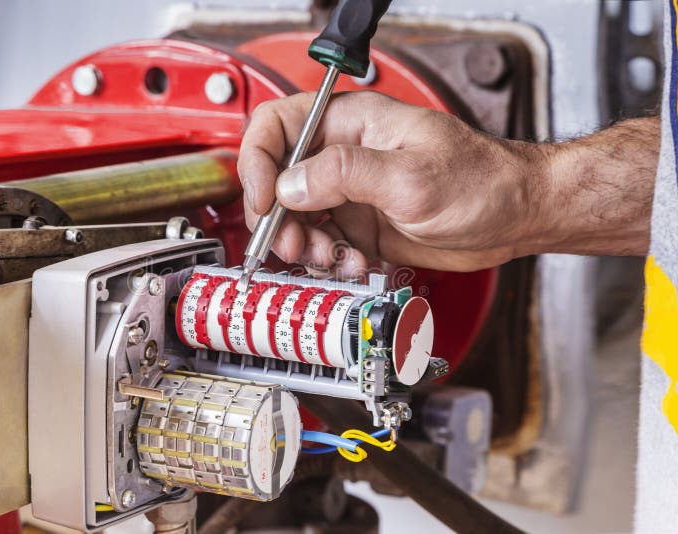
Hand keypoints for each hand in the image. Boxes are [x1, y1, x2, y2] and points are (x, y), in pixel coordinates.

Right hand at [237, 91, 548, 274]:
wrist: (515, 216)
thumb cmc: (483, 182)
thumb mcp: (413, 178)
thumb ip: (346, 175)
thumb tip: (291, 183)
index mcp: (353, 124)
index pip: (277, 126)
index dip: (258, 162)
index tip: (263, 201)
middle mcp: (344, 155)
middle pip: (278, 179)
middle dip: (279, 218)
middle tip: (297, 245)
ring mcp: (350, 192)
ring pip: (296, 217)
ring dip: (305, 246)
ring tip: (334, 258)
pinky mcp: (360, 225)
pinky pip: (323, 244)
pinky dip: (329, 261)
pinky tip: (354, 264)